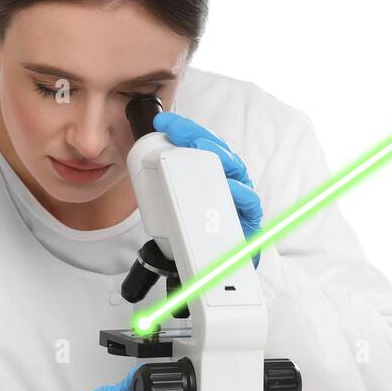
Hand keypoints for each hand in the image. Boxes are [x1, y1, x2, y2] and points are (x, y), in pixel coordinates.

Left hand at [153, 110, 262, 267]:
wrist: (209, 268)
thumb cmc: (193, 232)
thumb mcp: (173, 206)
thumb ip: (163, 186)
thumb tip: (142, 166)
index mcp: (212, 173)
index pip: (200, 144)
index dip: (184, 129)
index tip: (164, 122)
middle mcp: (229, 180)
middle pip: (219, 151)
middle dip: (197, 137)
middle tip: (178, 131)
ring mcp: (240, 198)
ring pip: (235, 171)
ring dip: (219, 158)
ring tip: (200, 149)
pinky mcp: (249, 219)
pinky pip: (249, 203)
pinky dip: (240, 195)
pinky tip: (228, 187)